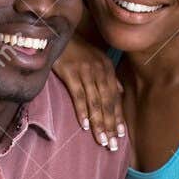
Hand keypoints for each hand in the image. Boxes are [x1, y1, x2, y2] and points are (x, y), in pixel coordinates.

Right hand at [53, 35, 124, 150]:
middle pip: (107, 103)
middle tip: (112, 146)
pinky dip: (83, 111)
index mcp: (107, 70)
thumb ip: (108, 76)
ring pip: (95, 103)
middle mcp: (100, 71)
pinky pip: (79, 95)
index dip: (117, 117)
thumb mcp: (96, 59)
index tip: (120, 135)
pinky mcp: (71, 72)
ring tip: (101, 141)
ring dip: (99, 124)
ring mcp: (86, 72)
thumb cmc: (76, 49)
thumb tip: (119, 91)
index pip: (114, 98)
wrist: (59, 32)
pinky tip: (85, 125)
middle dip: (110, 126)